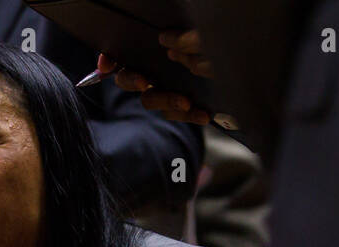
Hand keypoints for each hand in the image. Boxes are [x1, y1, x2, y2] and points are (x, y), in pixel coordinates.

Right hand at [96, 30, 212, 125]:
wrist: (232, 66)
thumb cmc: (204, 48)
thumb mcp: (192, 39)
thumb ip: (176, 40)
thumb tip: (154, 43)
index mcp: (145, 55)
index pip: (118, 57)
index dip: (108, 62)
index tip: (106, 67)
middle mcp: (148, 73)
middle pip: (127, 80)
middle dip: (132, 81)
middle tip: (144, 83)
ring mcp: (161, 90)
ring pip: (151, 100)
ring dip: (167, 101)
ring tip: (186, 103)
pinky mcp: (178, 105)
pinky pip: (175, 114)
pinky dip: (190, 116)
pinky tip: (203, 114)